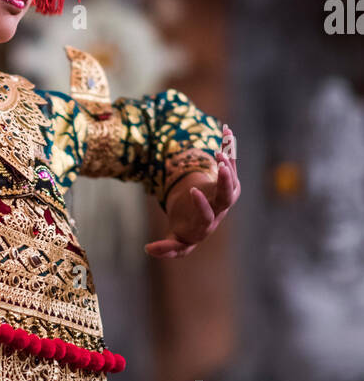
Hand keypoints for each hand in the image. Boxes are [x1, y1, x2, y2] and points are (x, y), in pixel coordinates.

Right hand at [145, 125, 239, 257]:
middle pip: (227, 197)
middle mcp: (219, 209)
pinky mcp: (228, 181)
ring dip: (228, 163)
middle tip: (222, 167)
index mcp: (206, 222)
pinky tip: (227, 130)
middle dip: (225, 182)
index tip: (192, 191)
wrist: (201, 219)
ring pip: (232, 180)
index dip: (202, 205)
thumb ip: (166, 247)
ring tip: (220, 149)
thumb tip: (148, 250)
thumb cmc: (185, 229)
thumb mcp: (176, 240)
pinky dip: (229, 148)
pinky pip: (231, 163)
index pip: (207, 215)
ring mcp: (225, 194)